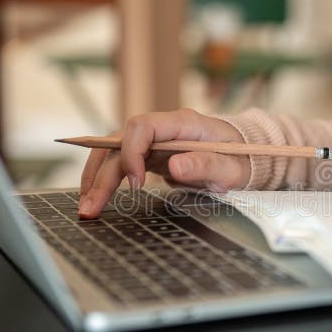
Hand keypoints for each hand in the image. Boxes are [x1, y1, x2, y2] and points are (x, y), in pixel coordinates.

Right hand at [78, 108, 249, 217]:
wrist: (245, 157)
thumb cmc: (241, 160)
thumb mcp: (231, 169)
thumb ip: (205, 165)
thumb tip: (175, 167)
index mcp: (183, 124)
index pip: (141, 126)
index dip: (131, 152)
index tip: (135, 184)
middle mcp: (163, 129)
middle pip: (120, 143)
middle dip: (102, 175)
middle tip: (91, 206)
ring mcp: (154, 141)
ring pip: (113, 152)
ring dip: (96, 178)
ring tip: (86, 207)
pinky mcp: (150, 155)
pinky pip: (120, 162)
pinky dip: (105, 179)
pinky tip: (94, 197)